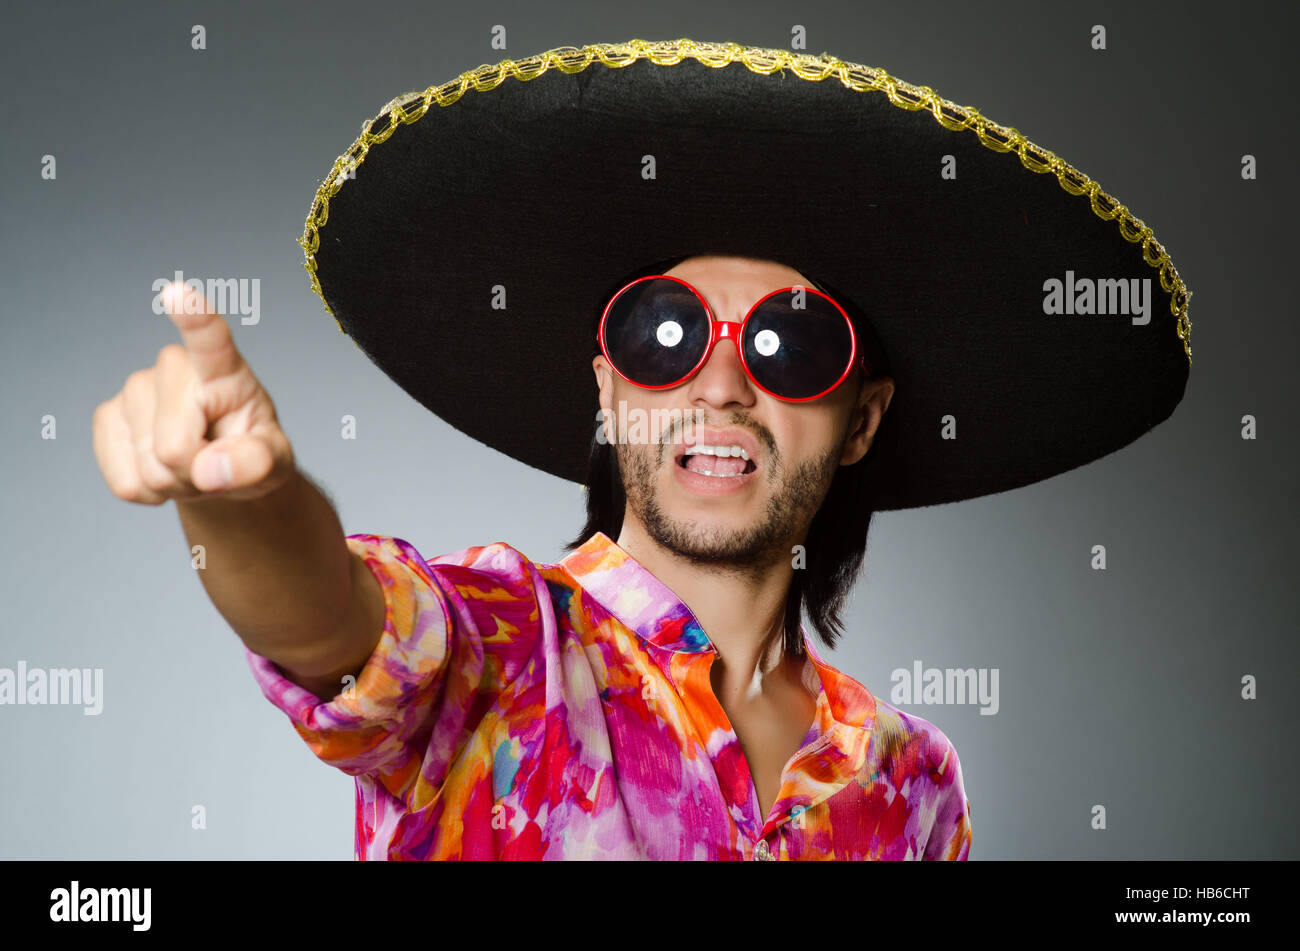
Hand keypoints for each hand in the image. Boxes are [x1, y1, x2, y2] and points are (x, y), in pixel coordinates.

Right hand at [93, 282, 295, 504]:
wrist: (220, 467)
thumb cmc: (253, 453)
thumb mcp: (274, 463)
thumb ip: (255, 463)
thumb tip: (211, 469)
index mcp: (225, 370)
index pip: (210, 341)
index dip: (193, 319)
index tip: (178, 293)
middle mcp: (174, 368)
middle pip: (174, 448)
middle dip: (195, 473)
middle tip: (214, 462)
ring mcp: (135, 389)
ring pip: (149, 468)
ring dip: (174, 483)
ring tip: (193, 463)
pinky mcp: (108, 417)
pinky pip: (125, 481)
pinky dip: (148, 493)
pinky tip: (164, 473)